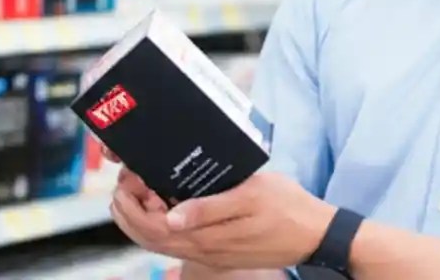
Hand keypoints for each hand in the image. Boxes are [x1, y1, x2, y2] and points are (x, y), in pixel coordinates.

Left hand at [112, 170, 334, 270]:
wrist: (316, 235)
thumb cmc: (288, 208)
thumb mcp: (251, 196)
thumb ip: (210, 208)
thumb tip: (171, 218)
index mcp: (208, 238)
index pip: (152, 230)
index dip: (131, 209)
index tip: (125, 184)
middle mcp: (205, 252)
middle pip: (151, 240)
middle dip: (128, 215)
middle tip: (122, 187)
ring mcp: (213, 255)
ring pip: (163, 245)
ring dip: (144, 222)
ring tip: (139, 194)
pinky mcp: (221, 252)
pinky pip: (181, 245)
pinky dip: (164, 228)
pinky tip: (168, 207)